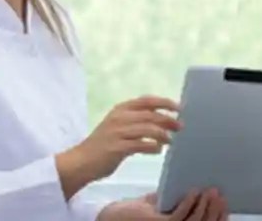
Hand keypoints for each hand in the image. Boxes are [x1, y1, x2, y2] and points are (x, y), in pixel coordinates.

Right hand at [57, 96, 181, 197]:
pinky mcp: (118, 148)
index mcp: (120, 109)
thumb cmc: (103, 144)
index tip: (178, 107)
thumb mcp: (118, 125)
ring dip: (163, 135)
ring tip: (170, 141)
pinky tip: (158, 150)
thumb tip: (163, 121)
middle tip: (180, 126)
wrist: (81, 161)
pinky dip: (153, 147)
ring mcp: (118, 132)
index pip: (147, 100)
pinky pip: (141, 145)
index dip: (165, 102)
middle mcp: (120, 118)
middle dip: (168, 120)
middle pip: (150, 115)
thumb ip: (136, 121)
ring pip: (148, 129)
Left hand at [100, 190, 227, 220]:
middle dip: (216, 211)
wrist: (111, 217)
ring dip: (205, 207)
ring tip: (209, 191)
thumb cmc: (133, 212)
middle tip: (220, 193)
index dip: (219, 217)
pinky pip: (179, 218)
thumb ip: (174, 201)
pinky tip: (193, 192)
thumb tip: (192, 182)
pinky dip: (188, 204)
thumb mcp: (159, 205)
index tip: (225, 201)